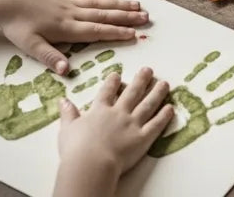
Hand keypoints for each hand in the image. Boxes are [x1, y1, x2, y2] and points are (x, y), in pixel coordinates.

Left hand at [0, 0, 149, 74]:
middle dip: (126, 18)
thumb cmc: (16, 26)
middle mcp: (72, 13)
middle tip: (146, 19)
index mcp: (66, 28)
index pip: (96, 31)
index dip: (116, 33)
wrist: (6, 0)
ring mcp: (69, 2)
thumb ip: (49, 57)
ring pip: (99, 3)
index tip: (134, 35)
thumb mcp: (29, 45)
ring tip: (138, 6)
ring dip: (120, 5)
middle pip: (104, 15)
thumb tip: (65, 70)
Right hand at [57, 68, 174, 181]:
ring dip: (157, 93)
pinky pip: (156, 124)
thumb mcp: (67, 129)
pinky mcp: (143, 138)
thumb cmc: (76, 149)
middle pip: (132, 93)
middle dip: (141, 80)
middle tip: (148, 70)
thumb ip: (68, 114)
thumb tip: (62, 101)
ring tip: (164, 83)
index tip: (117, 74)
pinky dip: (164, 116)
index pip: (107, 92)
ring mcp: (132, 124)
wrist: (91, 163)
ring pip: (147, 104)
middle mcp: (118, 113)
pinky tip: (170, 108)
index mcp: (99, 110)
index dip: (112, 82)